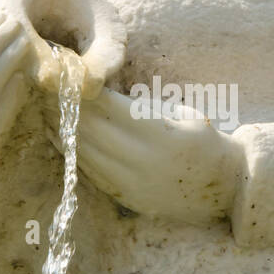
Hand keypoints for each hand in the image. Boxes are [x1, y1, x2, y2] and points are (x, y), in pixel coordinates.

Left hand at [61, 88, 244, 224]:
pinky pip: (90, 174)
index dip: (85, 91)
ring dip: (62, 130)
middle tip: (47, 88)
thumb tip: (98, 94)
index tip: (68, 74)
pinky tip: (59, 136)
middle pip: (91, 132)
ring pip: (85, 154)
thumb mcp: (185, 115)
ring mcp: (134, 185)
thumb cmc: (206, 142)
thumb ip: (144, 108)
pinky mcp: (127, 200)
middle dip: (66, 108)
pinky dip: (72, 152)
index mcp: (163, 136)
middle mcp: (145, 163)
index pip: (110, 109)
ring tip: (46, 109)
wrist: (227, 188)